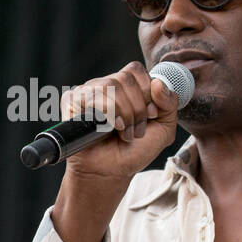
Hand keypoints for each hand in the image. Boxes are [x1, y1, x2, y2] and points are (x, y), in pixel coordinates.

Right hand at [60, 61, 179, 180]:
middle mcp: (106, 85)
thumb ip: (169, 104)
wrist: (112, 171)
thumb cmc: (135, 150)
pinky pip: (94, 96)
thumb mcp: (164, 129)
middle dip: (138, 109)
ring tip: (124, 132)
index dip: (147, 92)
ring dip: (125, 114)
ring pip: (112, 85)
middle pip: (126, 78)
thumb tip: (158, 83)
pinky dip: (110, 114)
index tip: (150, 114)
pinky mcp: (73, 101)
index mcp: (126, 86)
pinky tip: (110, 129)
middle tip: (136, 129)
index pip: (136, 70)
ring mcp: (88, 91)